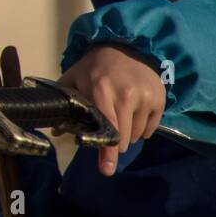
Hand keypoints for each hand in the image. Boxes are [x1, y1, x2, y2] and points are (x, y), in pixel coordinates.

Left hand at [57, 43, 164, 175]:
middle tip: (105, 129)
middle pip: (122, 138)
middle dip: (112, 142)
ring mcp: (145, 98)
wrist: (125, 47)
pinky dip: (140, 128)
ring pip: (135, 136)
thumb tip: (55, 132)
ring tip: (119, 114)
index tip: (106, 169)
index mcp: (101, 90)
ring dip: (125, 134)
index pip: (106, 127)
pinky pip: (149, 130)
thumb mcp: (74, 78)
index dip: (106, 151)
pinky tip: (133, 112)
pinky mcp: (159, 100)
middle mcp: (126, 95)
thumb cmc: (94, 67)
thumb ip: (65, 103)